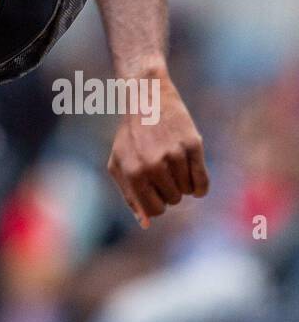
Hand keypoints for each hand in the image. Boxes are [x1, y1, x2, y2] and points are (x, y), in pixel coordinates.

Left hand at [107, 72, 208, 228]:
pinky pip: (202, 182)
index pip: (153, 211)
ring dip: (182, 183)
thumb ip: (130, 195)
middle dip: (169, 191)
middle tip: (163, 171)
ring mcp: (175, 155)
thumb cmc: (131, 135)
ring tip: (173, 165)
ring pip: (187, 192)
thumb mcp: (120, 163)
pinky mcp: (193, 145)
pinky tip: (193, 176)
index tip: (155, 191)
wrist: (147, 97)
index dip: (156, 204)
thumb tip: (145, 224)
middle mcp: (153, 165)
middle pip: (172, 201)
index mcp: (133, 172)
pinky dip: (200, 185)